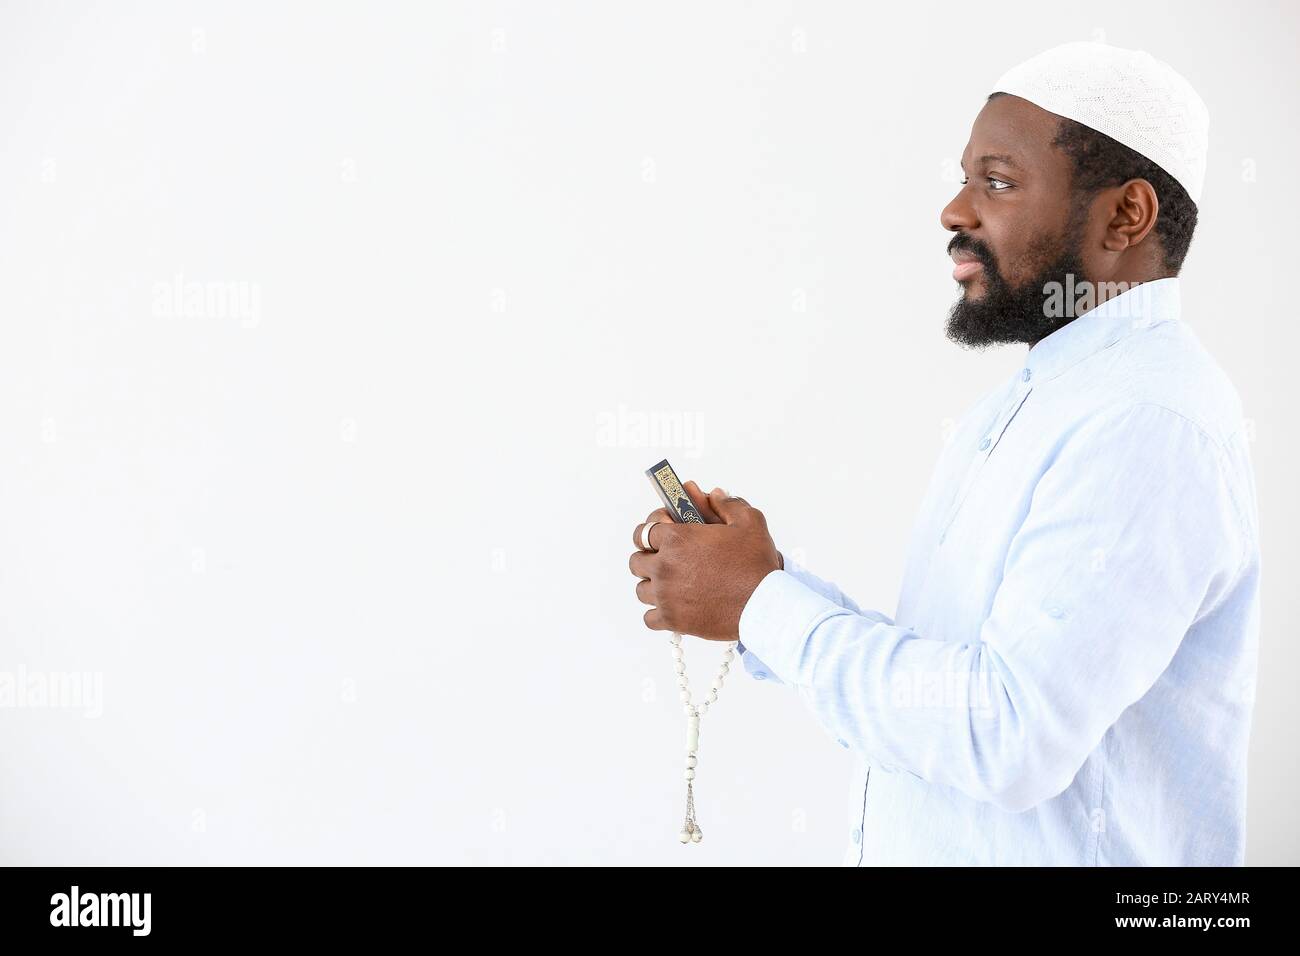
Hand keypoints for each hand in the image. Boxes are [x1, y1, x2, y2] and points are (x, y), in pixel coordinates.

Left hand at [629, 482, 781, 640]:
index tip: (662, 532)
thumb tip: (713, 495)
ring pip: (641, 589)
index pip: (645, 530)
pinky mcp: (672, 620)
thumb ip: (726, 504)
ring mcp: (666, 595)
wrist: (765, 606)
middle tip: (666, 559)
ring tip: (671, 584)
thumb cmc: (756, 565)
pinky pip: (649, 618)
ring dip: (653, 585)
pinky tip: (673, 607)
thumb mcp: (749, 522)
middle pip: (637, 560)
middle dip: (649, 557)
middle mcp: (665, 566)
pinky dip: (657, 613)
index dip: (653, 529)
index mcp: (677, 539)